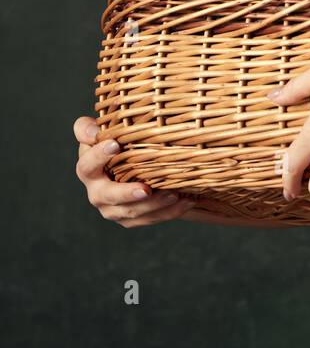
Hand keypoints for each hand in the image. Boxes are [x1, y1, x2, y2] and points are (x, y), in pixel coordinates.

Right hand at [73, 115, 195, 226]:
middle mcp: (97, 193)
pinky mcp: (130, 218)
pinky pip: (149, 219)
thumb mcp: (97, 132)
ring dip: (153, 205)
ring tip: (173, 195)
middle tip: (146, 189)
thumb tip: (94, 133)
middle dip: (127, 194)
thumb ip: (87, 128)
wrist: (125, 163)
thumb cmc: (112, 142)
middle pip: (108, 197)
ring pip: (131, 212)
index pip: (86, 165)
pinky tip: (185, 201)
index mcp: (88, 170)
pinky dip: (168, 212)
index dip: (98, 156)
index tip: (115, 144)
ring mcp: (113, 209)